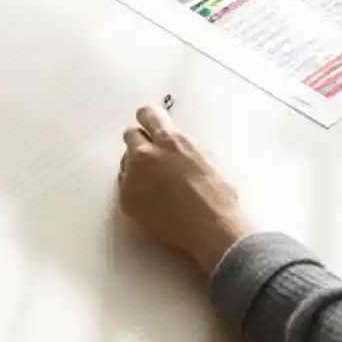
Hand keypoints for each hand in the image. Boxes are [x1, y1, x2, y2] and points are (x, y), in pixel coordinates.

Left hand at [117, 106, 253, 274]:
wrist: (209, 227)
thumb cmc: (217, 195)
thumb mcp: (206, 156)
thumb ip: (181, 145)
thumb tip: (172, 144)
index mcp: (170, 140)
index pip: (147, 114)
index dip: (148, 118)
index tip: (148, 122)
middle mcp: (146, 155)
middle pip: (130, 135)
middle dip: (140, 141)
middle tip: (152, 154)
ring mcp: (133, 177)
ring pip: (126, 162)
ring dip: (137, 167)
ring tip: (157, 184)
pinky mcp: (126, 199)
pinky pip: (124, 185)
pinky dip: (136, 189)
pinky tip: (154, 199)